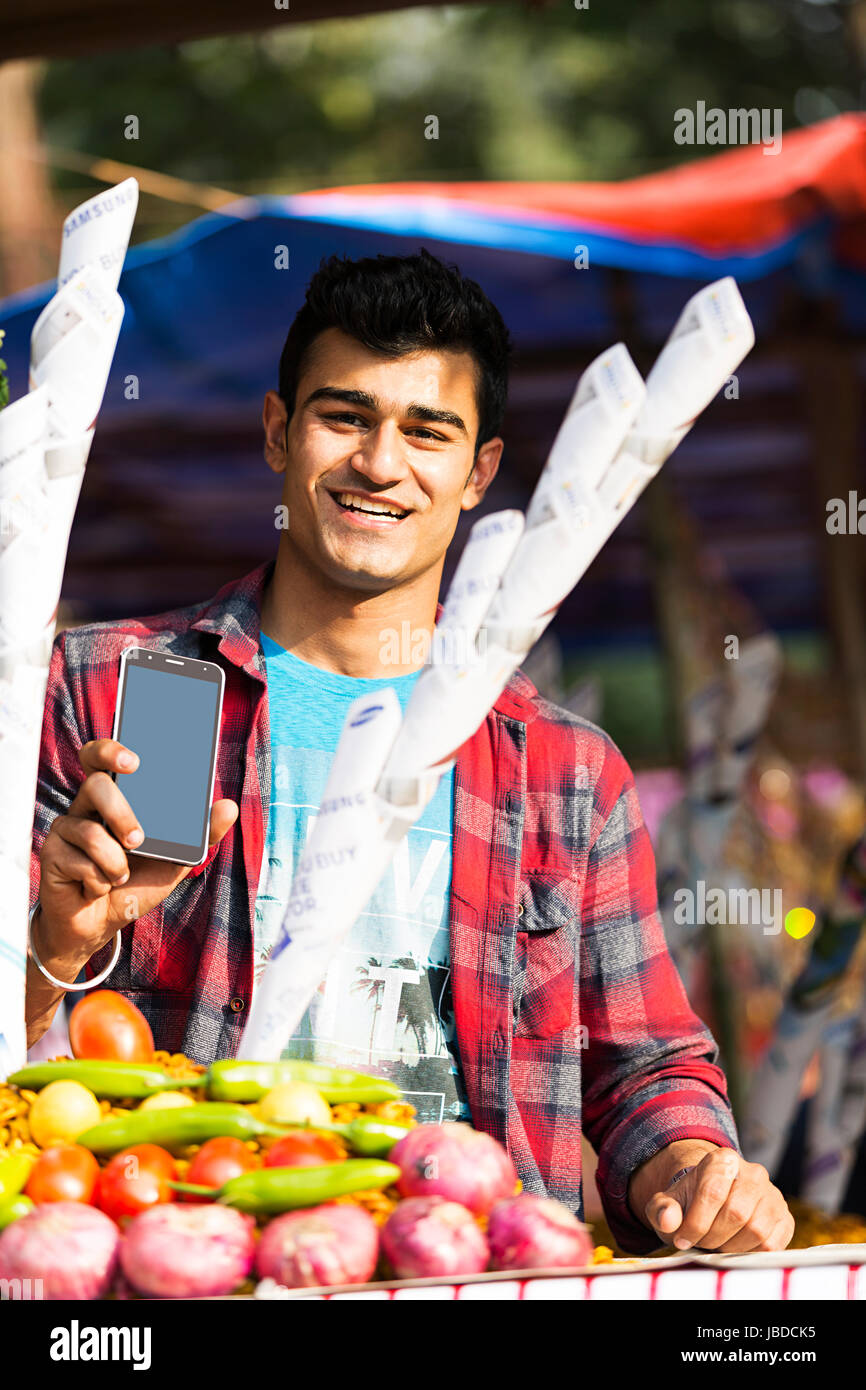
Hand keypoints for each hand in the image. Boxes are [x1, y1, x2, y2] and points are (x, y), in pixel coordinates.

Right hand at [36, 738, 237, 975]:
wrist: (101, 924)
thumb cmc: (135, 883)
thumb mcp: (174, 860)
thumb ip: (200, 835)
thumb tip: (229, 806)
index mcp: (114, 798)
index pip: (103, 758)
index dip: (111, 750)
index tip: (134, 760)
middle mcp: (87, 807)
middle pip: (96, 785)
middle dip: (121, 813)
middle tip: (138, 840)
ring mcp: (67, 829)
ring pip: (89, 829)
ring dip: (114, 862)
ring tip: (120, 876)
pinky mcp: (52, 854)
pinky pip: (80, 861)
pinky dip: (99, 881)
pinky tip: (96, 888)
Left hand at [635, 1144, 794, 1253]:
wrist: (713, 1204)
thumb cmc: (690, 1204)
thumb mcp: (669, 1204)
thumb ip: (662, 1209)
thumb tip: (668, 1220)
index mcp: (722, 1159)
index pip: (713, 1191)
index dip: (696, 1222)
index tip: (682, 1239)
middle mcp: (753, 1172)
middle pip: (736, 1212)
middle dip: (713, 1236)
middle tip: (701, 1242)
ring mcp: (772, 1195)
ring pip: (756, 1229)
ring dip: (731, 1247)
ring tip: (717, 1243)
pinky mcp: (784, 1218)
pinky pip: (772, 1244)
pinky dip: (750, 1253)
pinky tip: (734, 1246)